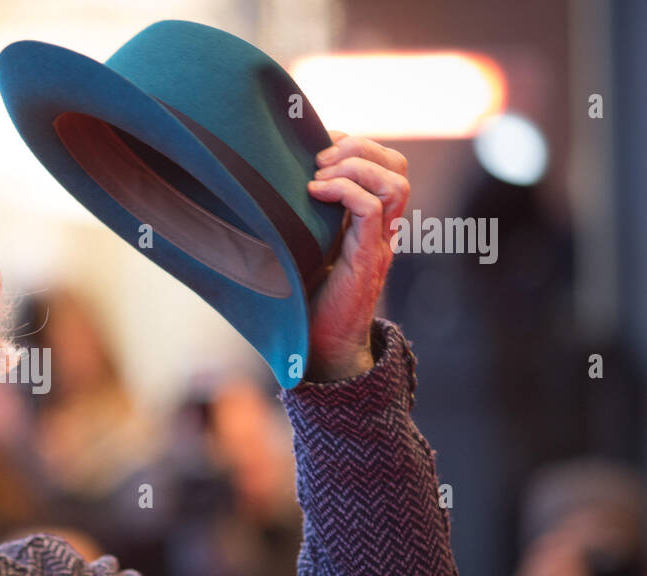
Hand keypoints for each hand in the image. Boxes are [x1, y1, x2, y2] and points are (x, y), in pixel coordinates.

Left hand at [303, 131, 409, 381]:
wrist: (317, 345)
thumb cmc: (303, 296)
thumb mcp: (302, 244)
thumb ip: (301, 215)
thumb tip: (265, 182)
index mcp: (369, 221)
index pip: (387, 165)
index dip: (357, 144)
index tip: (320, 144)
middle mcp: (380, 229)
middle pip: (397, 167)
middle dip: (359, 148)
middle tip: (320, 159)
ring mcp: (378, 243)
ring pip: (394, 183)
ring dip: (355, 167)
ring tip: (319, 176)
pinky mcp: (367, 259)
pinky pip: (371, 209)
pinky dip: (345, 191)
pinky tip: (315, 194)